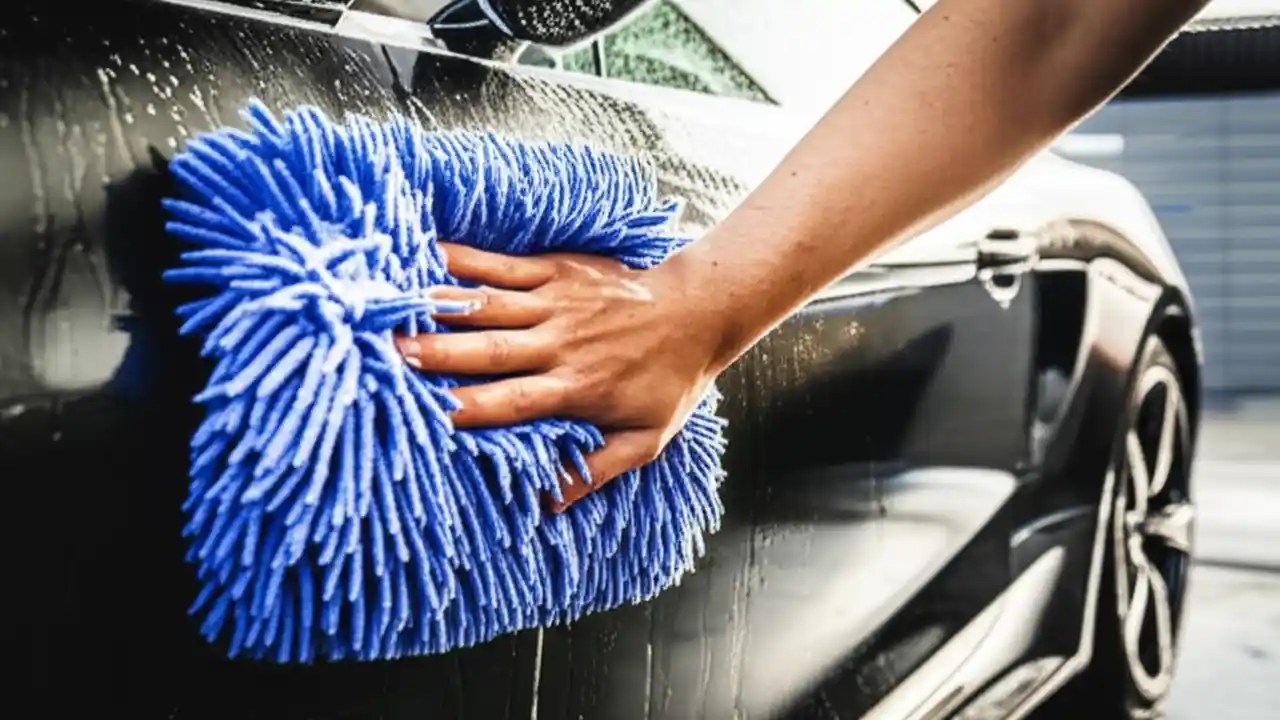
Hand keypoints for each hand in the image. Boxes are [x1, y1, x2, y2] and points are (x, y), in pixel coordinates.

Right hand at [396, 243, 730, 510]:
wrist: (699, 310)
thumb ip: (597, 469)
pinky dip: (464, 260)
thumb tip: (549, 502)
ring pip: (487, 305)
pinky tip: (426, 254)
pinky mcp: (556, 270)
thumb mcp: (646, 439)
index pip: (512, 403)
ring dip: (438, 307)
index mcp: (576, 389)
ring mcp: (556, 303)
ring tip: (392, 309)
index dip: (469, 410)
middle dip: (438, 354)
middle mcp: (559, 345)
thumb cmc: (669, 381)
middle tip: (388, 355)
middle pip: (488, 351)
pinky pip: (502, 265)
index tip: (427, 416)